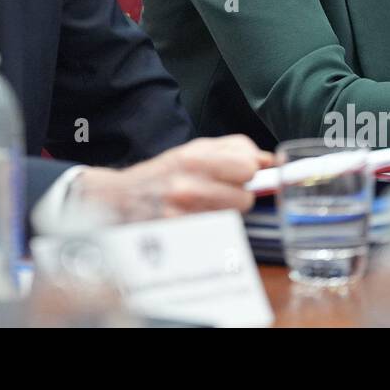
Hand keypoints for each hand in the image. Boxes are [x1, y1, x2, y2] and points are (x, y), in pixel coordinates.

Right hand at [73, 135, 271, 218]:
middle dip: (237, 194)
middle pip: (246, 197)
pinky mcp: (183, 240)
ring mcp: (185, 217)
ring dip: (226, 214)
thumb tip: (269, 160)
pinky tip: (196, 221)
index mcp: (193, 159)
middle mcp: (189, 187)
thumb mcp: (191, 151)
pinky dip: (213, 230)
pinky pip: (218, 235)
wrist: (119, 201)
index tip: (237, 172)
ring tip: (205, 206)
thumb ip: (232, 150)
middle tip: (218, 191)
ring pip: (234, 219)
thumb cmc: (160, 175)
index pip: (247, 165)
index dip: (247, 169)